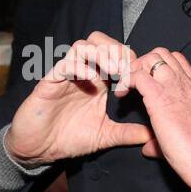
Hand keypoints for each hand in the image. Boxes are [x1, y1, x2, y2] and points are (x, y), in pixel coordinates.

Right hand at [6, 31, 151, 165]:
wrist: (39, 150)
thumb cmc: (69, 139)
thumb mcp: (105, 136)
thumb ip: (127, 133)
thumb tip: (151, 135)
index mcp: (98, 82)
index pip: (115, 55)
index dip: (130, 60)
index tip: (138, 78)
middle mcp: (83, 73)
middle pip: (99, 41)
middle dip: (116, 50)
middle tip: (126, 68)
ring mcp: (66, 75)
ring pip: (82, 46)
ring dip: (101, 54)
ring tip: (113, 71)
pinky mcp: (50, 82)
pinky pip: (64, 64)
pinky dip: (80, 67)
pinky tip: (92, 80)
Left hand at [118, 48, 190, 191]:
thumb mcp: (187, 137)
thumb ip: (164, 139)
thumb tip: (148, 147)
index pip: (177, 62)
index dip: (157, 67)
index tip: (146, 84)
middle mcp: (186, 83)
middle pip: (162, 53)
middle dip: (143, 63)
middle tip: (132, 83)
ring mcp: (174, 87)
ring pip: (151, 58)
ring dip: (134, 68)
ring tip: (126, 87)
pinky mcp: (159, 97)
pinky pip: (137, 75)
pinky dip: (125, 80)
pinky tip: (121, 95)